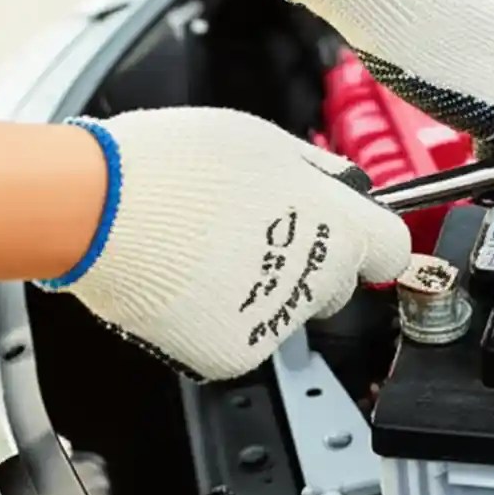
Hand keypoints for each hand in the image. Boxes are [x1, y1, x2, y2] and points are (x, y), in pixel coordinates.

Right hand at [36, 107, 409, 380]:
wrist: (100, 209)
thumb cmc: (174, 166)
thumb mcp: (265, 141)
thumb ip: (319, 171)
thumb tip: (345, 184)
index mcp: (338, 223)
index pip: (393, 249)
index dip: (372, 239)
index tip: (355, 235)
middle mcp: (320, 277)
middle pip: (341, 283)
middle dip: (314, 265)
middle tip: (258, 235)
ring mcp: (280, 320)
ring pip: (292, 312)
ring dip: (267, 291)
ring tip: (211, 255)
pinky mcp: (237, 353)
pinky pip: (249, 338)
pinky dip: (226, 321)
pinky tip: (193, 286)